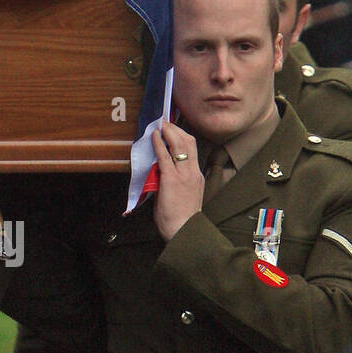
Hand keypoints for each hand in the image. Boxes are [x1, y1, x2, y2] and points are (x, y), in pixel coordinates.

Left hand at [152, 121, 203, 241]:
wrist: (184, 230)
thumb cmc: (181, 219)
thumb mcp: (183, 196)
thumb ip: (176, 182)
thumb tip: (162, 173)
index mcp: (196, 176)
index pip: (192, 150)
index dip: (183, 137)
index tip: (175, 129)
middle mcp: (192, 172)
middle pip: (188, 142)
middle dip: (177, 129)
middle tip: (167, 122)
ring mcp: (183, 175)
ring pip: (179, 145)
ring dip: (169, 132)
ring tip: (162, 124)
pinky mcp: (172, 179)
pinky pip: (165, 157)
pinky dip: (159, 144)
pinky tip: (155, 137)